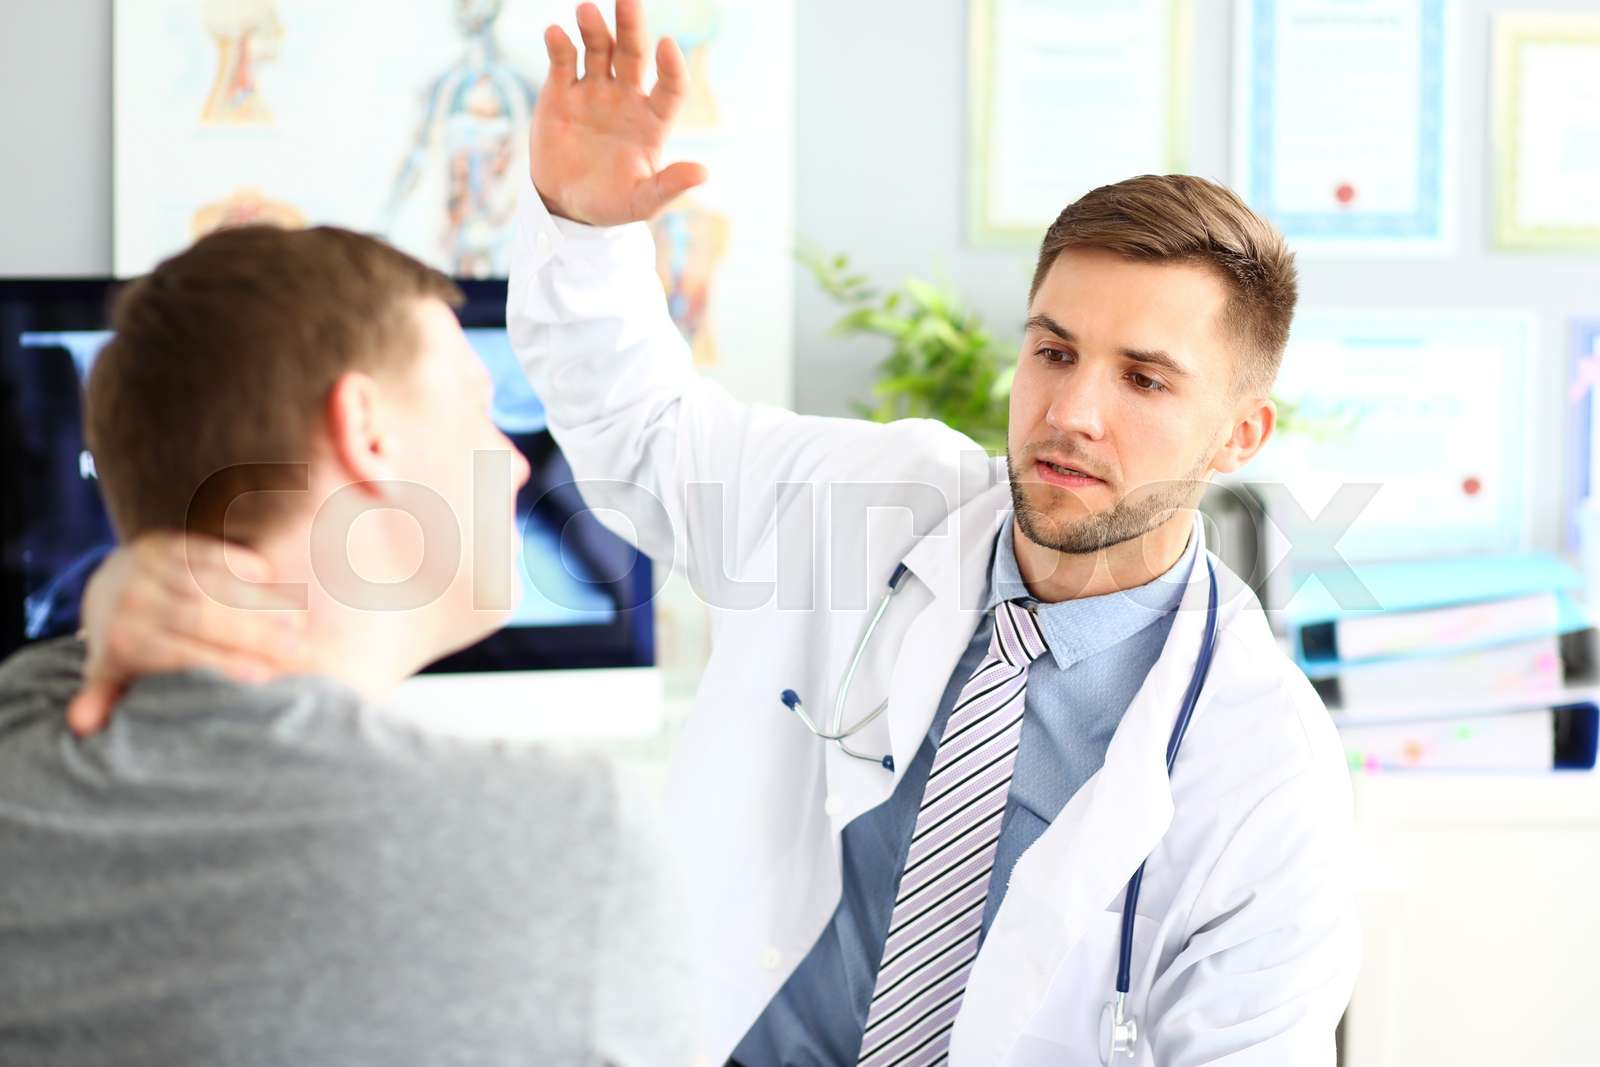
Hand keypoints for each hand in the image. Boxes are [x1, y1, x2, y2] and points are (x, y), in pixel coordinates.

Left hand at [67, 533, 305, 735]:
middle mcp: (132, 598)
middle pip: (200, 615)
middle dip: (253, 631)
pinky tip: (275, 583)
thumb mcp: (111, 674)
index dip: (221, 663)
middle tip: (296, 648)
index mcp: (122, 638)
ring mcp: (148, 566)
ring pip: (213, 583)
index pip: (177, 652)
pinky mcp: (166, 542)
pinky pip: (211, 552)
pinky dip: (245, 565)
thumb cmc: (126, 642)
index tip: (263, 677)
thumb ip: (103, 698)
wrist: (107, 581)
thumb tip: (81, 727)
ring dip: (260, 599)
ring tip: (297, 620)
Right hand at [530, 0, 707, 225]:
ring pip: (598, 49)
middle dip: (632, 26)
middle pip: (633, 53)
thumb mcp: (641, 202)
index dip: (672, 67)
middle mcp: (626, 97)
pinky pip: (562, 61)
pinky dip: (559, 45)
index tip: (668, 46)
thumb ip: (669, 187)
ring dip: (595, 29)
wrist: (565, 205)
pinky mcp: (561, 91)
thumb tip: (703, 172)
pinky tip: (556, 34)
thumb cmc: (610, 204)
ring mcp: (594, 90)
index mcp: (652, 120)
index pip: (670, 86)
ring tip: (587, 11)